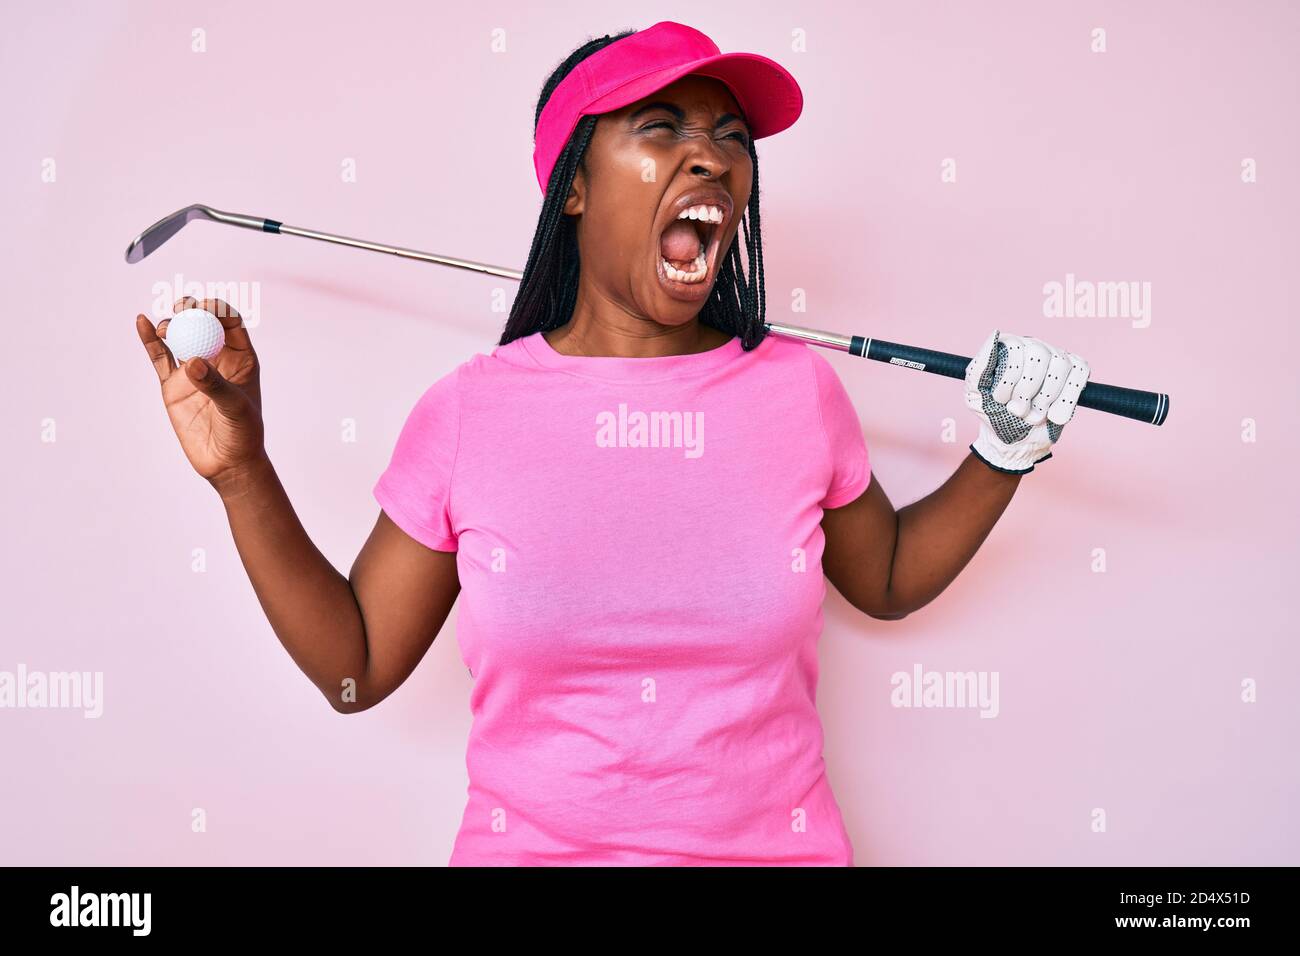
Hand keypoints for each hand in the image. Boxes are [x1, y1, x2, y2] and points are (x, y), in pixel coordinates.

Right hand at [136, 296, 265, 488]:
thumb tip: (193, 363)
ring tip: (167, 329)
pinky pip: (159, 357)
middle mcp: (216, 358)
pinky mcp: (173, 384)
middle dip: (191, 309)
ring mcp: (193, 370)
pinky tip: (141, 322)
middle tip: (182, 307)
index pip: (231, 323)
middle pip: (202, 323)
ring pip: (179, 336)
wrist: (227, 463)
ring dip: (172, 324)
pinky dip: (149, 340)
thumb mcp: (235, 408)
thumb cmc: (243, 433)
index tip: (205, 306)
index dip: (218, 309)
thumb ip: (215, 385)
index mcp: (241, 358)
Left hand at [963, 329, 1089, 473]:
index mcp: (1008, 347)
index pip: (1015, 348)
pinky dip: (1068, 398)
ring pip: (1061, 364)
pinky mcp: (1075, 371)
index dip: (1010, 378)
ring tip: (1034, 416)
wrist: (1015, 439)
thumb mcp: (974, 394)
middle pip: (1039, 354)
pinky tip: (1054, 415)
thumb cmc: (993, 413)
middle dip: (1027, 390)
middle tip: (1018, 411)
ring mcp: (1056, 357)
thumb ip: (978, 367)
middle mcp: (1033, 346)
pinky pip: (1080, 372)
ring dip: (1047, 397)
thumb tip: (995, 335)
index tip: (1001, 400)